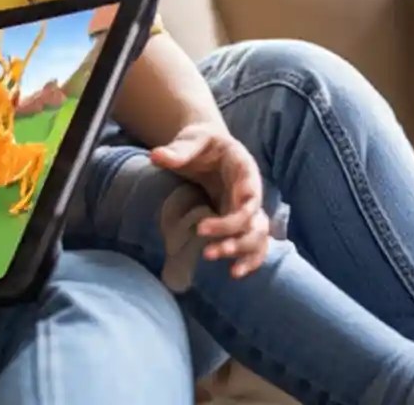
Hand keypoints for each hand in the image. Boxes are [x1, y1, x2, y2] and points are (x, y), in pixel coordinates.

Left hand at [151, 122, 269, 277]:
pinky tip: (234, 273)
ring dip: (240, 249)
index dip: (243, 202)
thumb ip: (178, 150)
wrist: (208, 147)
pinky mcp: (240, 221)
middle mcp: (251, 190)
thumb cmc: (200, 142)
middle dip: (231, 230)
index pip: (250, 187)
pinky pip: (254, 244)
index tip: (220, 217)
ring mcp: (247, 208)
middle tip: (201, 234)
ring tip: (210, 257)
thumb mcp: (191, 139)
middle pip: (253, 216)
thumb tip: (156, 155)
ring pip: (258, 235)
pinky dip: (249, 259)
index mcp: (243, 166)